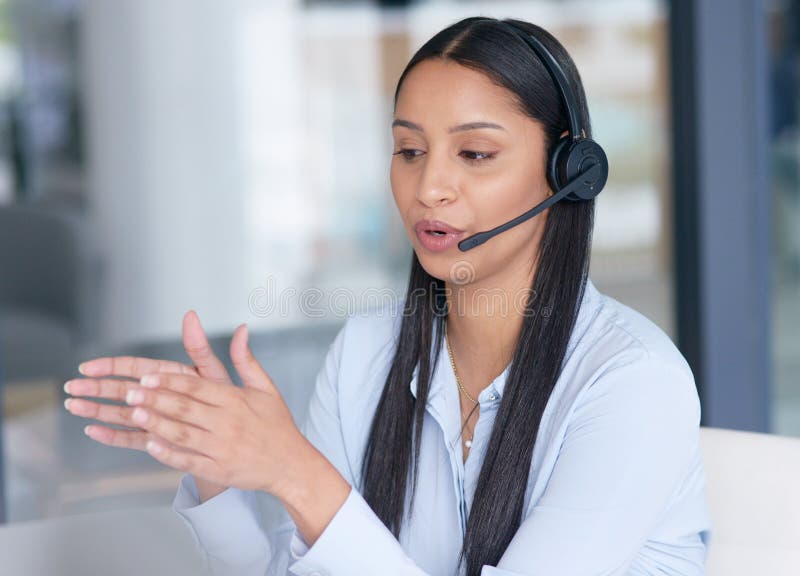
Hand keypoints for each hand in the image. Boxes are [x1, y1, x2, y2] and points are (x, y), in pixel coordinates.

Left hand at [66, 311, 312, 499]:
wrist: (292, 465)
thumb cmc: (277, 424)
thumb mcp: (266, 388)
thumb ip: (246, 360)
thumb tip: (241, 329)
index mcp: (236, 400)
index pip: (197, 387)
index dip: (170, 381)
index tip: (147, 376)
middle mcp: (228, 422)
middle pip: (185, 408)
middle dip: (156, 399)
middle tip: (129, 392)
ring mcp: (222, 448)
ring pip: (182, 434)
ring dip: (156, 424)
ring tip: (132, 414)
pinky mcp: (219, 470)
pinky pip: (189, 461)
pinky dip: (168, 454)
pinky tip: (149, 445)